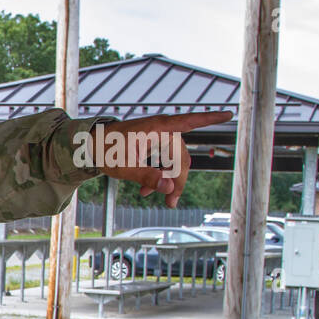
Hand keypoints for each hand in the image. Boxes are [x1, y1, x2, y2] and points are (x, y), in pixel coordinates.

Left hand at [92, 110, 230, 208]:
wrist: (90, 146)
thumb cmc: (105, 151)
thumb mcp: (124, 168)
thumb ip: (147, 177)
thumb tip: (170, 189)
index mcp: (156, 129)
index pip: (189, 121)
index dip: (209, 118)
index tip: (229, 113)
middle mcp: (161, 130)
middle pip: (182, 157)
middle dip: (178, 181)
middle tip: (170, 204)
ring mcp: (157, 137)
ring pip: (173, 162)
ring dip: (166, 180)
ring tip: (147, 196)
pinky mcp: (152, 144)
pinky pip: (164, 160)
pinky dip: (159, 175)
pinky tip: (146, 190)